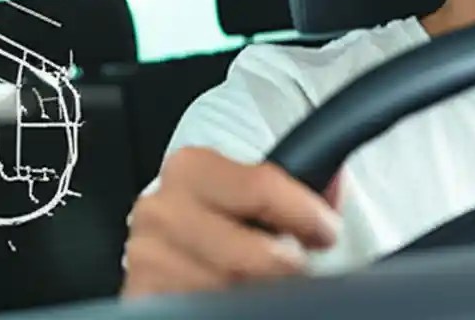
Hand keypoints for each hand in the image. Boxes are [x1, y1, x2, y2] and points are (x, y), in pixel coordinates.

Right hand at [121, 147, 342, 298]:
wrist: (176, 246)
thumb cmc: (223, 217)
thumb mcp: (253, 189)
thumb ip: (297, 181)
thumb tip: (332, 180)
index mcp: (189, 168)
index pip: (260, 187)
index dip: (304, 213)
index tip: (325, 230)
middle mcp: (161, 210)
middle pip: (246, 253)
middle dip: (283, 264)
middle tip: (298, 266)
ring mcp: (147, 257)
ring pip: (226, 289)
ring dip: (258, 292)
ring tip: (266, 283)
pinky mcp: (142, 295)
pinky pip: (200, 308)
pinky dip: (227, 306)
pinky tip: (237, 299)